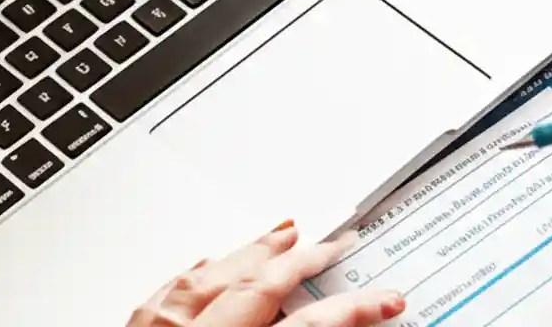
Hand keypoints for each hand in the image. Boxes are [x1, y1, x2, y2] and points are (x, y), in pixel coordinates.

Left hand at [128, 221, 403, 326]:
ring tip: (282, 233)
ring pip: (208, 278)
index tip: (387, 300)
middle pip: (259, 285)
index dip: (354, 309)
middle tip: (338, 244)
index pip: (310, 326)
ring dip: (251, 253)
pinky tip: (206, 263)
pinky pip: (164, 295)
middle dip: (304, 260)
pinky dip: (194, 274)